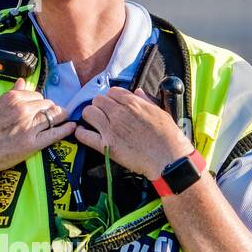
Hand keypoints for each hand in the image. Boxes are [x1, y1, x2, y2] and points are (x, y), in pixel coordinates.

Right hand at [0, 78, 72, 179]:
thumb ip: (9, 95)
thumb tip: (21, 82)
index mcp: (12, 99)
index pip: (36, 95)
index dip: (40, 102)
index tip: (41, 107)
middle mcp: (23, 110)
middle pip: (48, 104)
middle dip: (51, 109)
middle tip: (52, 115)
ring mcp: (29, 126)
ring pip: (55, 116)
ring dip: (61, 117)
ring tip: (64, 120)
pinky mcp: (33, 143)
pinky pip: (56, 133)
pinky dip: (66, 129)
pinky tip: (72, 128)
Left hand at [72, 86, 193, 179]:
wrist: (170, 160)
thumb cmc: (169, 137)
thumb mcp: (160, 112)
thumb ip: (146, 101)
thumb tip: (137, 92)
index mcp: (133, 104)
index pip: (112, 91)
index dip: (112, 98)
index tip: (114, 105)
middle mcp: (119, 114)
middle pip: (97, 100)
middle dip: (100, 106)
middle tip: (105, 115)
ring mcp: (111, 129)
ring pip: (88, 112)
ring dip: (90, 116)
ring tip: (95, 122)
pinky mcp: (106, 146)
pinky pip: (83, 135)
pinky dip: (81, 133)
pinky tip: (85, 133)